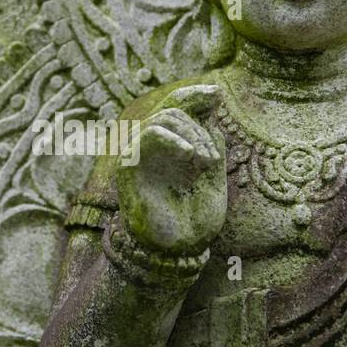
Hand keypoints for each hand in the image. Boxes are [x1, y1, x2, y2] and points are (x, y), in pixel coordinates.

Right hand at [117, 85, 225, 254]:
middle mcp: (153, 148)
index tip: (216, 95)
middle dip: (199, 127)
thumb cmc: (196, 218)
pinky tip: (189, 154)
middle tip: (212, 159)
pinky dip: (171, 138)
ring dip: (191, 135)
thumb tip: (209, 109)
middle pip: (172, 109)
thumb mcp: (212, 173)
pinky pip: (148, 135)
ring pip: (162, 118)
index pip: (177, 107)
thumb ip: (209, 141)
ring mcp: (139, 155)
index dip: (194, 95)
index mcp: (173, 146)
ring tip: (205, 162)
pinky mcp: (129, 166)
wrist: (179, 250)